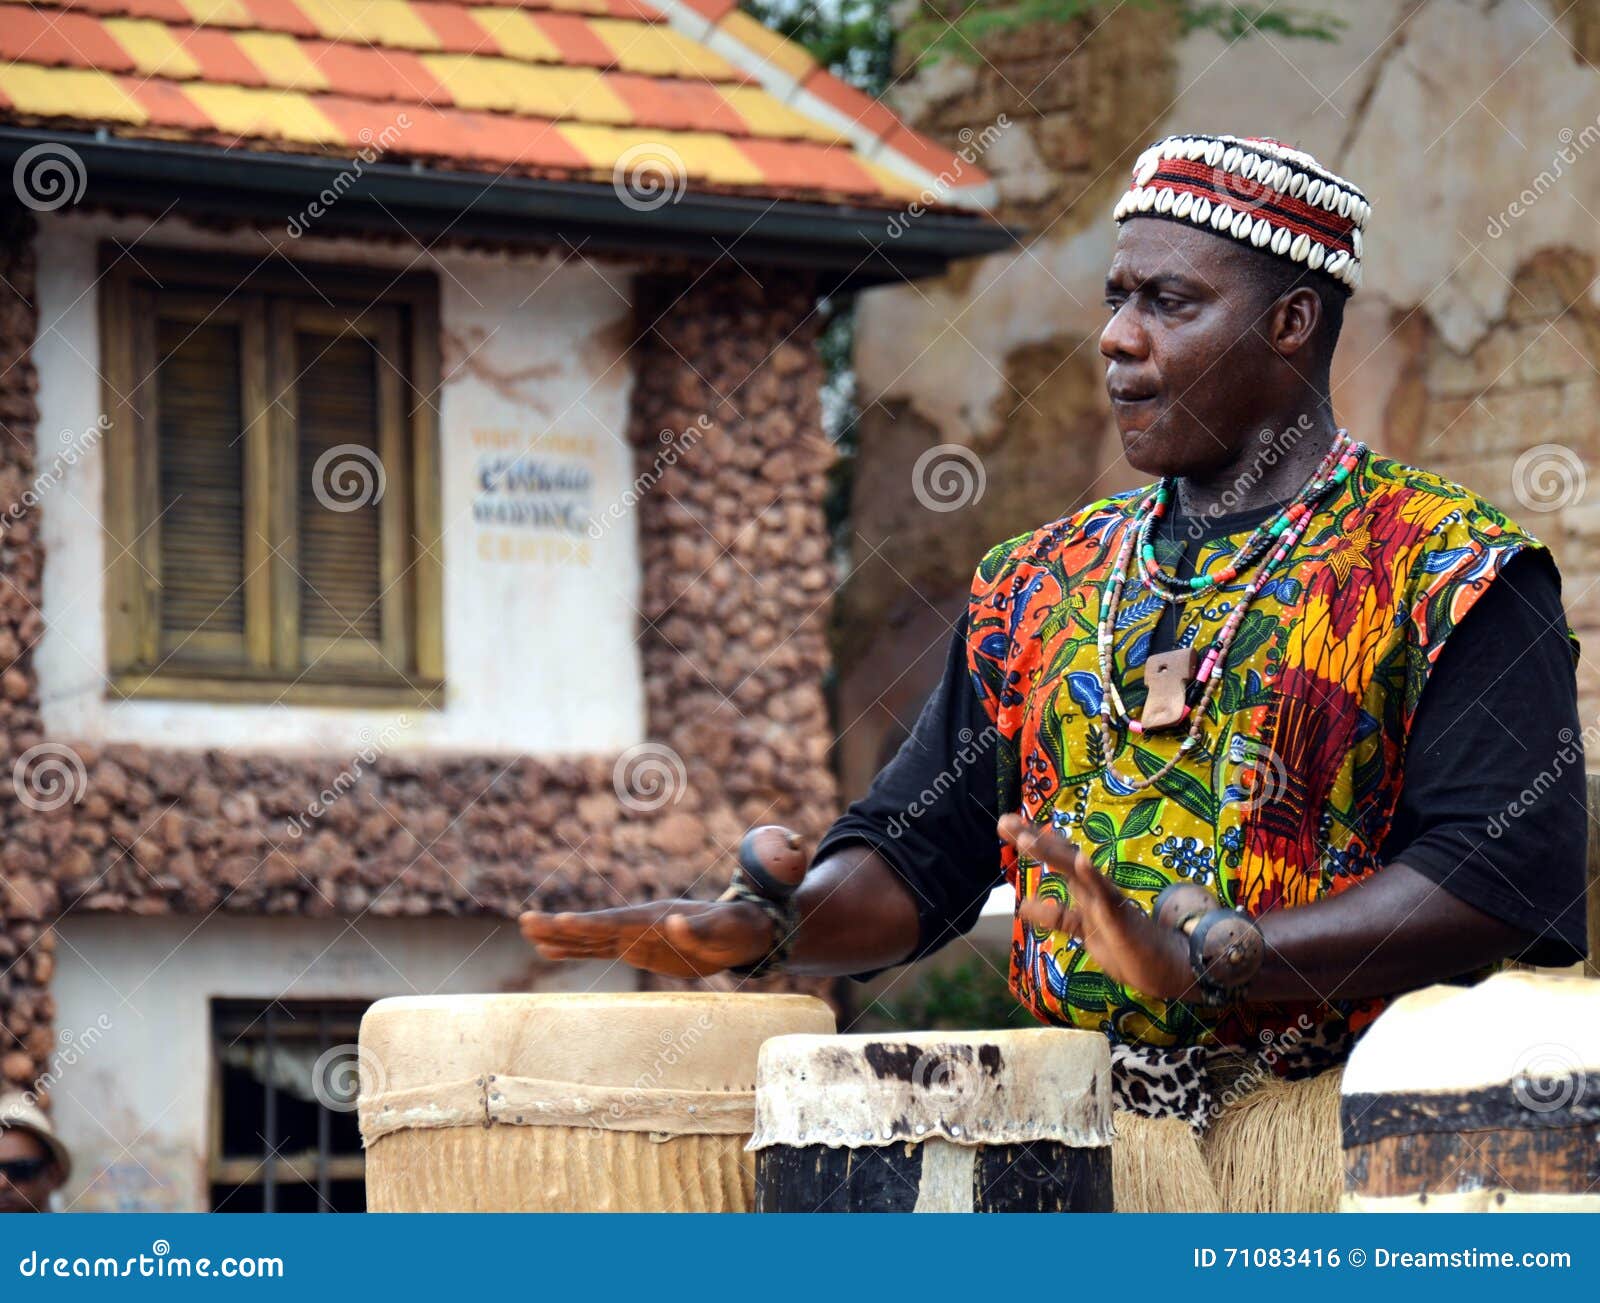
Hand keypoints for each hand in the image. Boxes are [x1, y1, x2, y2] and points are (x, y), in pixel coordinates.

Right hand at [519, 899, 774, 978]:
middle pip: (592, 927)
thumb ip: (697, 931)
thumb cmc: (734, 928)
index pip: (613, 923)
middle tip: (524, 921)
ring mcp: (635, 936)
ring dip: (561, 937)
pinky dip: (576, 949)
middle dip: (560, 927)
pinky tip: (552, 949)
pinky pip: (600, 949)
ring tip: (527, 932)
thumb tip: (673, 923)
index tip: (558, 922)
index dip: (585, 925)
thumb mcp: (721, 931)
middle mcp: (639, 925)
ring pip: (590, 938)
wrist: (742, 930)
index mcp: (654, 918)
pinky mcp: (637, 948)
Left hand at [997, 813, 1192, 999]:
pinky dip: (1095, 878)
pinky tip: (1082, 862)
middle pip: (1062, 858)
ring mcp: (1110, 902)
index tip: (1004, 823)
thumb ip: (1059, 917)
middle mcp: (1096, 890)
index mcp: (1086, 891)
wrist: (1173, 970)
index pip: (1057, 859)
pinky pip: (1108, 897)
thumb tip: (1024, 906)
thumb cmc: (1130, 948)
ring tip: (1027, 839)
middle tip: (1004, 821)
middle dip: (1034, 839)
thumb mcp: (1085, 932)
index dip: (1033, 841)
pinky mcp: (1123, 919)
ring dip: (1054, 854)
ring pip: (1079, 873)